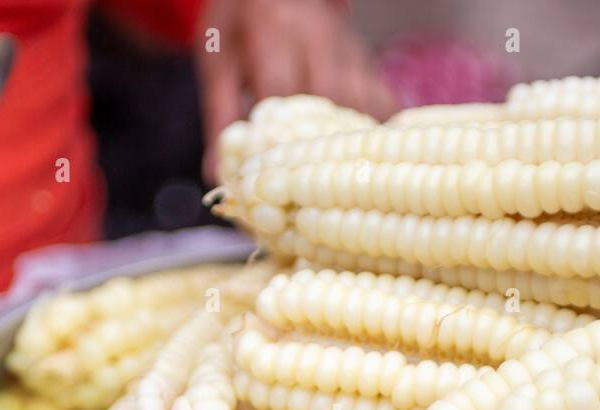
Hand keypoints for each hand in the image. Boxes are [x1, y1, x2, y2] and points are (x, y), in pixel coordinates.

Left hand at [195, 0, 394, 179]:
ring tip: (343, 185)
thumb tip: (218, 176)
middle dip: (321, 150)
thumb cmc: (240, 26)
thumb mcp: (218, 63)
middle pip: (330, 101)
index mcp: (272, 31)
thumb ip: (220, 117)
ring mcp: (347, 46)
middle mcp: (316, 35)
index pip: (282, 92)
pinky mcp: (366, 58)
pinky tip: (368, 160)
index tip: (275, 182)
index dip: (279, 141)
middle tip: (312, 193)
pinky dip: (378, 132)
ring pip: (362, 103)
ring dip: (353, 146)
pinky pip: (382, 100)